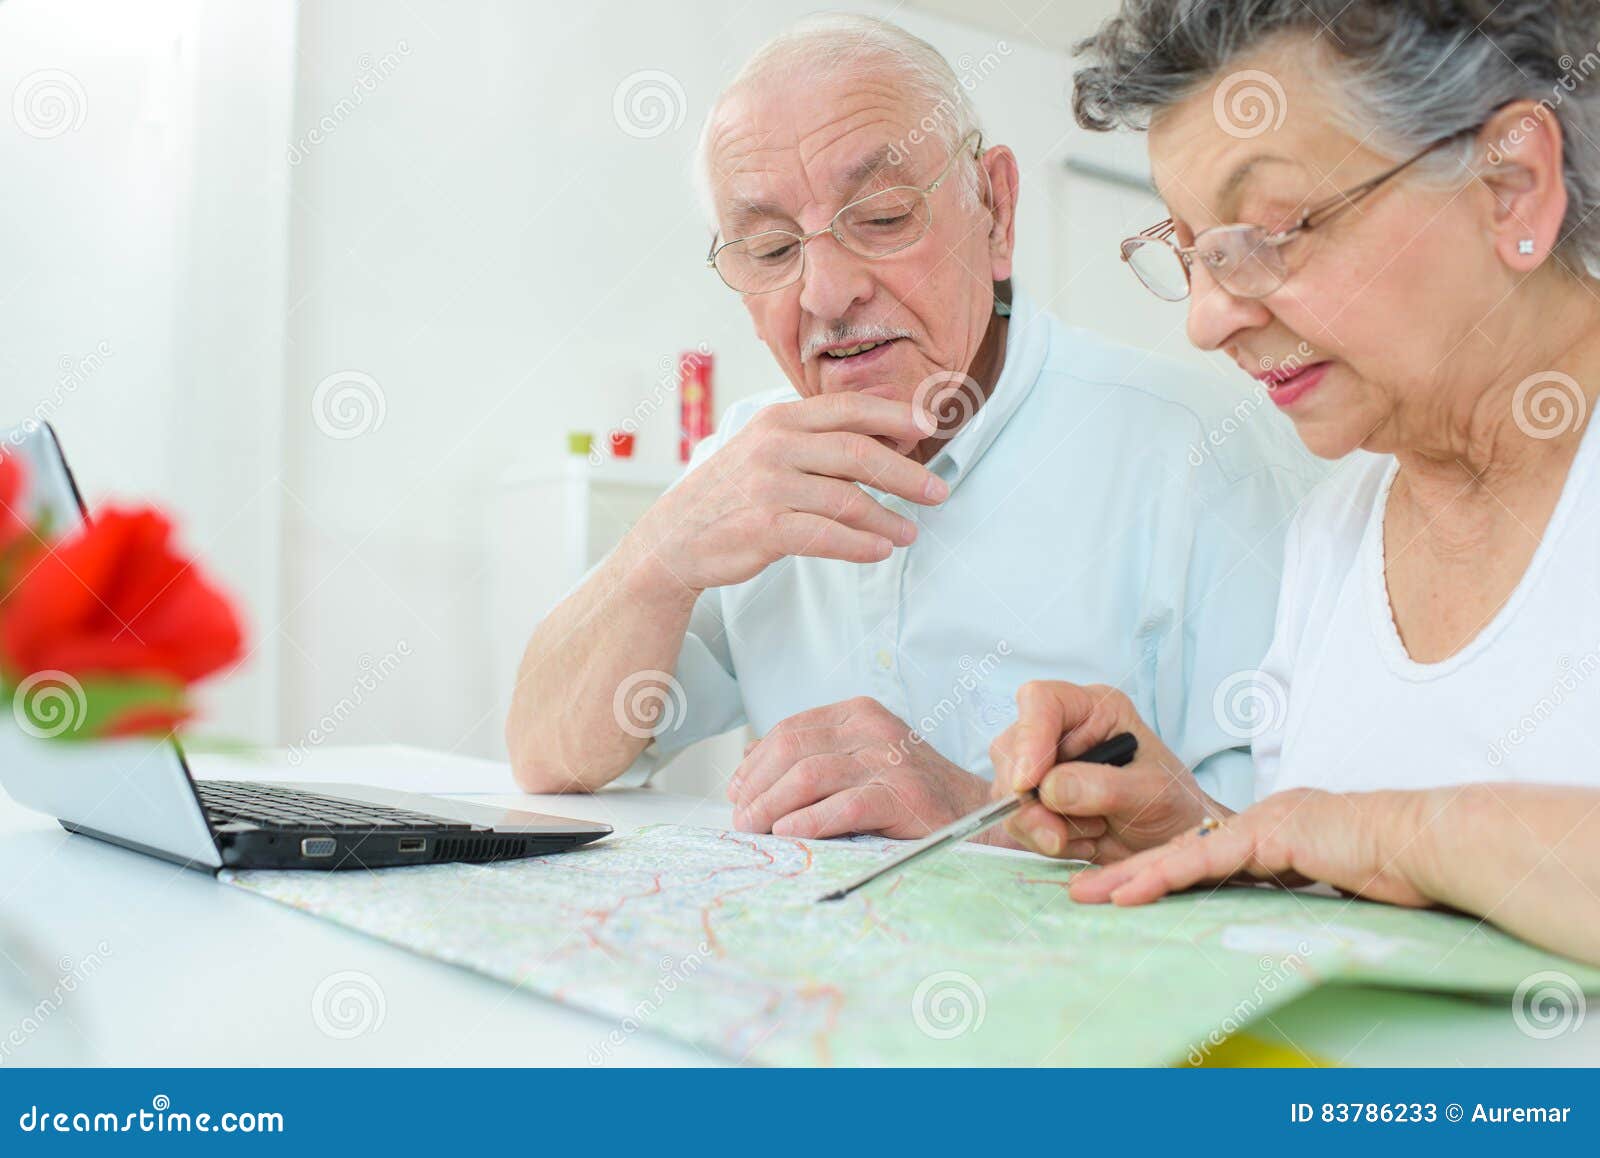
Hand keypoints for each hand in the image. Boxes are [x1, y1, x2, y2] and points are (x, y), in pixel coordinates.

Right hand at [629, 393, 944, 592]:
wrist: (675, 538)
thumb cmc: (734, 494)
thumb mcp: (767, 450)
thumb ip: (817, 441)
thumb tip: (889, 438)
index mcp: (779, 419)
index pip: (848, 409)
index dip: (894, 415)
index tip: (929, 427)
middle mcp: (773, 446)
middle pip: (857, 452)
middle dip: (905, 473)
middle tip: (937, 491)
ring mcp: (767, 486)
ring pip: (846, 500)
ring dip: (887, 519)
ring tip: (910, 533)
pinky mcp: (762, 528)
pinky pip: (825, 536)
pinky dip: (859, 545)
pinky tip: (880, 551)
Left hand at [728, 697, 1004, 841]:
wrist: (977, 815)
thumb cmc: (911, 793)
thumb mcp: (861, 760)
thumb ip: (813, 757)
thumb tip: (748, 767)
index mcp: (860, 714)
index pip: (790, 729)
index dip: (755, 762)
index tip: (736, 792)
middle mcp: (874, 729)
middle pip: (793, 750)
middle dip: (756, 787)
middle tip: (740, 819)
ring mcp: (890, 761)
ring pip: (810, 775)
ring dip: (772, 805)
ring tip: (754, 830)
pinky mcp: (903, 796)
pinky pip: (844, 806)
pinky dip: (809, 821)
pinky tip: (790, 834)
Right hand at [990, 681, 1222, 861]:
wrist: (1170, 844)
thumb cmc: (1171, 805)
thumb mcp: (1152, 793)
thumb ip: (1105, 787)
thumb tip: (1049, 788)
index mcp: (1093, 709)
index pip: (1042, 701)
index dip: (1029, 738)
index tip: (1028, 784)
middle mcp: (1061, 731)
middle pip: (1011, 747)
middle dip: (1030, 798)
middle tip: (1059, 832)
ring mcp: (1043, 766)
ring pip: (1006, 789)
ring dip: (1041, 824)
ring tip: (1092, 832)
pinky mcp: (1034, 801)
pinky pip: (1016, 820)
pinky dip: (1044, 839)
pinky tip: (1083, 840)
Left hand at [1068, 788, 1433, 907]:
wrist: (1428, 845)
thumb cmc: (1395, 866)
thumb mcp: (1332, 878)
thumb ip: (1299, 885)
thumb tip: (1282, 906)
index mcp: (1272, 831)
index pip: (1203, 854)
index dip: (1159, 872)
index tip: (1122, 888)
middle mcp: (1259, 821)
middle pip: (1180, 849)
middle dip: (1126, 870)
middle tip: (1081, 888)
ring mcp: (1263, 824)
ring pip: (1181, 853)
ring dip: (1130, 876)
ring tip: (1086, 893)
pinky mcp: (1269, 836)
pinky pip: (1205, 862)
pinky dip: (1163, 878)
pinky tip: (1129, 893)